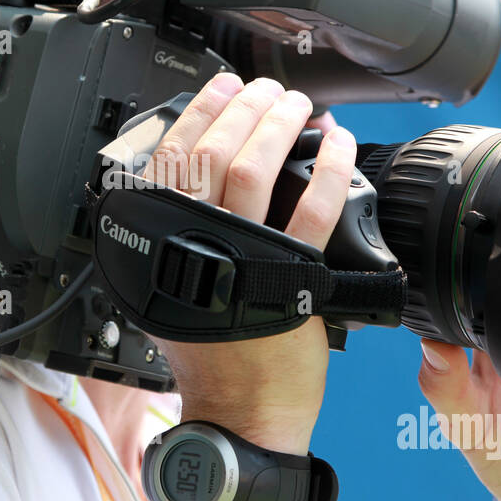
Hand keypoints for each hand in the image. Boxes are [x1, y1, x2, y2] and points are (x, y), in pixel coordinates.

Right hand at [141, 73, 356, 452]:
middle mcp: (197, 244)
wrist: (241, 411)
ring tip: (296, 106)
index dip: (199, 113)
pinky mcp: (294, 273)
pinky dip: (330, 166)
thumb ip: (170, 239)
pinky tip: (338, 142)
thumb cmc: (210, 357)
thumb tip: (192, 180)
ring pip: (255, 170)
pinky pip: (315, 208)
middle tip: (264, 91)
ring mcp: (245, 257)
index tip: (221, 89)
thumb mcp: (166, 292)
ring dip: (279, 124)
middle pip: (213, 154)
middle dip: (244, 108)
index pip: (171, 159)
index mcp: (162, 242)